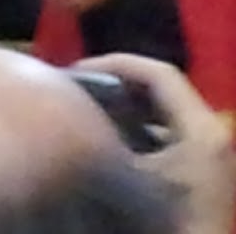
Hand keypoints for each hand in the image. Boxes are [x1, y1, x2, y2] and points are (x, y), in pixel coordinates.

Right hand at [76, 53, 235, 233]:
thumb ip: (105, 137)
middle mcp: (212, 132)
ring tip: (85, 108)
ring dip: (125, 104)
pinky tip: (106, 137)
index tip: (75, 72)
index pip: (160, 73)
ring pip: (163, 110)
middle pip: (162, 88)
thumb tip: (70, 111)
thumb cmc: (165, 220)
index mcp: (202, 128)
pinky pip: (167, 131)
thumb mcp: (129, 176)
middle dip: (116, 83)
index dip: (115, 64)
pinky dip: (137, 126)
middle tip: (75, 88)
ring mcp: (210, 152)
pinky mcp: (202, 170)